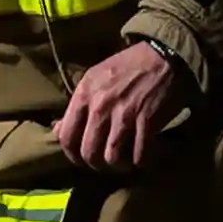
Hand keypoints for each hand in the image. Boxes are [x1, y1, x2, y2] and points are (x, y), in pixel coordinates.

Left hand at [54, 41, 192, 171]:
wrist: (164, 54)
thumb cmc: (128, 66)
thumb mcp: (95, 78)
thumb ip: (77, 105)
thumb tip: (57, 129)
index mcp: (84, 94)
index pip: (66, 137)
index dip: (72, 155)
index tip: (82, 159)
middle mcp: (100, 106)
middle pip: (89, 153)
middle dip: (97, 165)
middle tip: (107, 164)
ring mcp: (124, 115)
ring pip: (112, 158)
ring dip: (119, 167)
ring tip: (126, 163)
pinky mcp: (147, 121)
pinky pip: (140, 155)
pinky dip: (142, 162)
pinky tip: (144, 157)